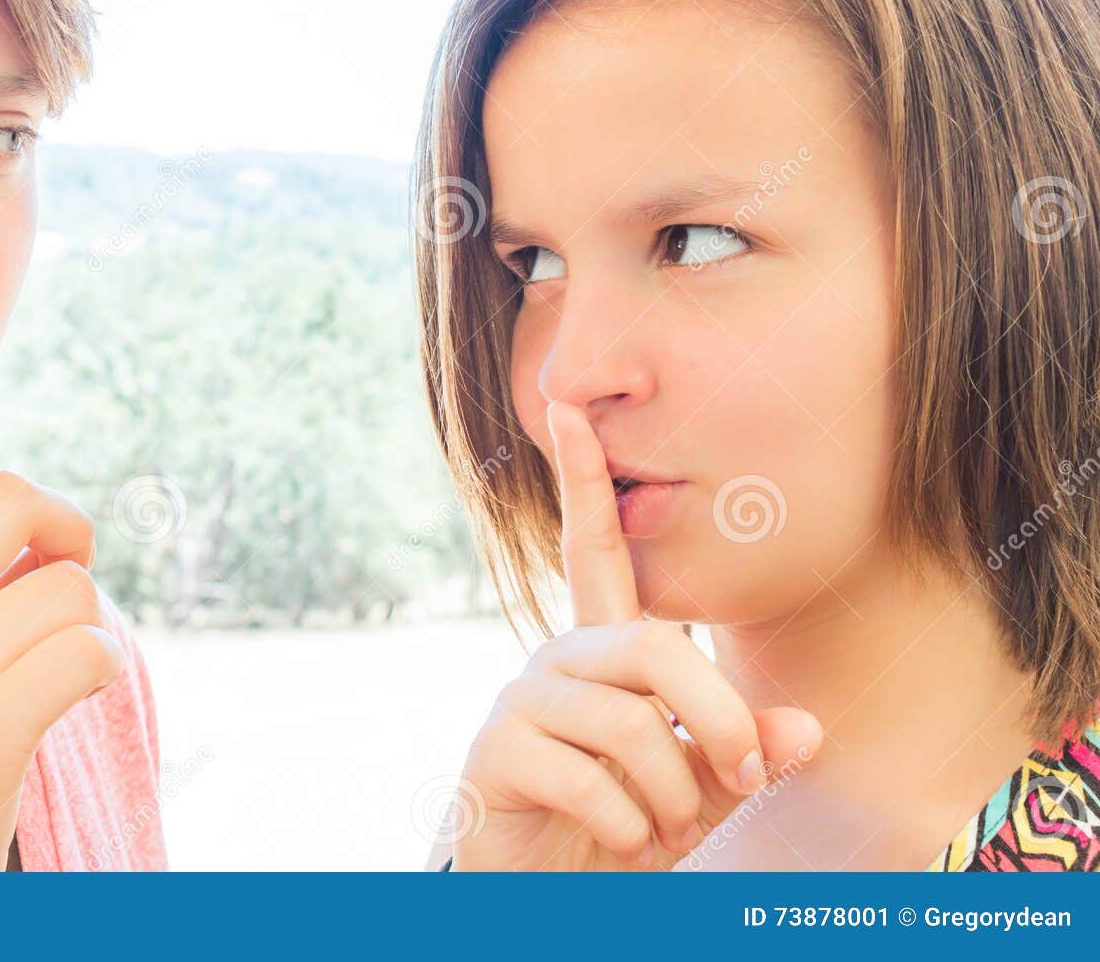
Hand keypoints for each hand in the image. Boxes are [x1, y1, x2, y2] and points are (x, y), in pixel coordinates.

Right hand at [450, 401, 822, 870]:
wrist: (541, 896)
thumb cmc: (619, 833)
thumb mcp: (698, 792)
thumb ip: (745, 752)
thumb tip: (806, 729)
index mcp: (605, 654)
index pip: (593, 550)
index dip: (582, 480)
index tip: (565, 408)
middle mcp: (559, 661)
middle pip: (657, 649)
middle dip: (718, 720)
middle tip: (741, 777)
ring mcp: (522, 703)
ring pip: (633, 724)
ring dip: (672, 799)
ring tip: (660, 831)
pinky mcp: (497, 752)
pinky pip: (590, 780)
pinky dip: (627, 828)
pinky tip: (615, 841)